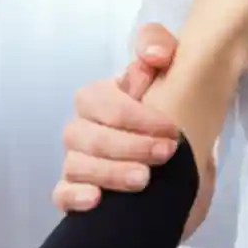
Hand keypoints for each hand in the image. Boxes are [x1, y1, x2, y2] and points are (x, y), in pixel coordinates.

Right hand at [51, 23, 181, 211]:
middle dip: (129, 146)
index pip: (101, 102)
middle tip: (166, 154)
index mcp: (98, 98)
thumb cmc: (173, 114)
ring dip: (110, 173)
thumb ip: (160, 47)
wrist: (184, 163)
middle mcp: (82, 129)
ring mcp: (77, 163)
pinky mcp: (78, 195)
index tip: (172, 130)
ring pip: (76, 166)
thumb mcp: (174, 73)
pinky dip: (75, 197)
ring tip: (144, 180)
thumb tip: (153, 55)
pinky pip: (63, 196)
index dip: (135, 116)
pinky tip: (96, 200)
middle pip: (88, 137)